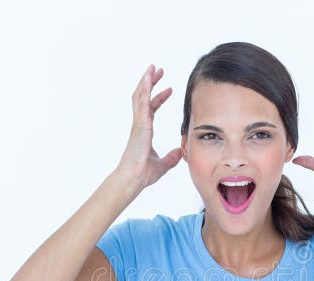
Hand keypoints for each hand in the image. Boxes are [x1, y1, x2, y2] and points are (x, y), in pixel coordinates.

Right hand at [116, 64, 181, 194]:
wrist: (134, 179)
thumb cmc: (143, 173)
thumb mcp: (163, 164)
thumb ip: (171, 157)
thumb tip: (180, 153)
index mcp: (144, 131)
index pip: (151, 109)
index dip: (159, 98)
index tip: (170, 89)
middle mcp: (140, 125)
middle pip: (144, 98)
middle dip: (151, 83)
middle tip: (158, 70)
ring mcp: (138, 124)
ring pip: (140, 96)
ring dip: (146, 81)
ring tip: (153, 68)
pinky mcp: (139, 125)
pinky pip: (142, 103)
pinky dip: (145, 90)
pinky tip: (149, 79)